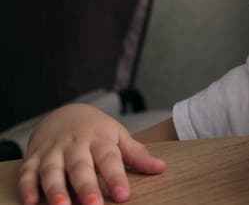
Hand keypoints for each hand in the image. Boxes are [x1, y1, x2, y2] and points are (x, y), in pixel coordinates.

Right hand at [18, 104, 165, 204]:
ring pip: (53, 170)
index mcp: (100, 140)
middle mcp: (76, 145)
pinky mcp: (35, 157)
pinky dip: (27, 186)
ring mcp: (54, 151)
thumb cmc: (97, 131)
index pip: (110, 159)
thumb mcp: (119, 137)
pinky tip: (31, 201)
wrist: (65, 113)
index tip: (123, 195)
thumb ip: (138, 154)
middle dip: (86, 187)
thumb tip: (161, 168)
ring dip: (55, 188)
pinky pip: (28, 171)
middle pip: (81, 167)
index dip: (116, 178)